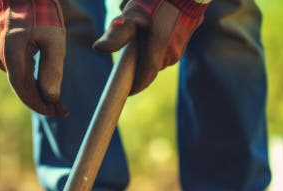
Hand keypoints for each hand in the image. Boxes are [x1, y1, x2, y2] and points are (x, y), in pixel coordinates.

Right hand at [0, 0, 67, 116]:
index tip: (55, 112)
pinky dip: (29, 74)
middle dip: (42, 100)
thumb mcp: (54, 38)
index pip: (23, 88)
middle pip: (21, 85)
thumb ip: (52, 69)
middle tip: (62, 110)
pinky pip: (14, 65)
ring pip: (18, 76)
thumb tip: (50, 97)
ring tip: (57, 98)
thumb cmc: (41, 9)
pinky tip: (42, 79)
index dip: (38, 104)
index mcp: (10, 52)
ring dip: (36, 87)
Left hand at [93, 0, 207, 93]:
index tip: (126, 90)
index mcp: (157, 52)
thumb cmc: (157, 0)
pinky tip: (153, 29)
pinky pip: (168, 48)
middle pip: (150, 68)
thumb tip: (97, 48)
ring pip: (159, 58)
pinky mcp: (185, 39)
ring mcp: (180, 48)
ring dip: (148, 53)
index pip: (144, 79)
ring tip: (141, 36)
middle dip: (138, 64)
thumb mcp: (133, 13)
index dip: (134, 87)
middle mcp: (170, 55)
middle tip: (128, 54)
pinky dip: (158, 45)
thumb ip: (117, 33)